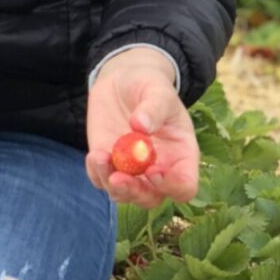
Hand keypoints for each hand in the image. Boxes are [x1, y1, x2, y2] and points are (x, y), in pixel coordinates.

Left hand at [85, 53, 199, 207]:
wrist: (124, 80)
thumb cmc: (150, 86)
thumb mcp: (158, 90)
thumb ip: (153, 107)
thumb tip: (141, 126)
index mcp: (181, 156)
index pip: (184, 186)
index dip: (172, 186)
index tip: (154, 171)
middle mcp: (158, 170)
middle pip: (151, 198)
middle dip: (135, 193)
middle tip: (119, 178)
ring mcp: (132, 170)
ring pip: (123, 195)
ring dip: (111, 184)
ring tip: (101, 157)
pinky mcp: (109, 164)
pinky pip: (101, 180)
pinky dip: (96, 172)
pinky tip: (95, 154)